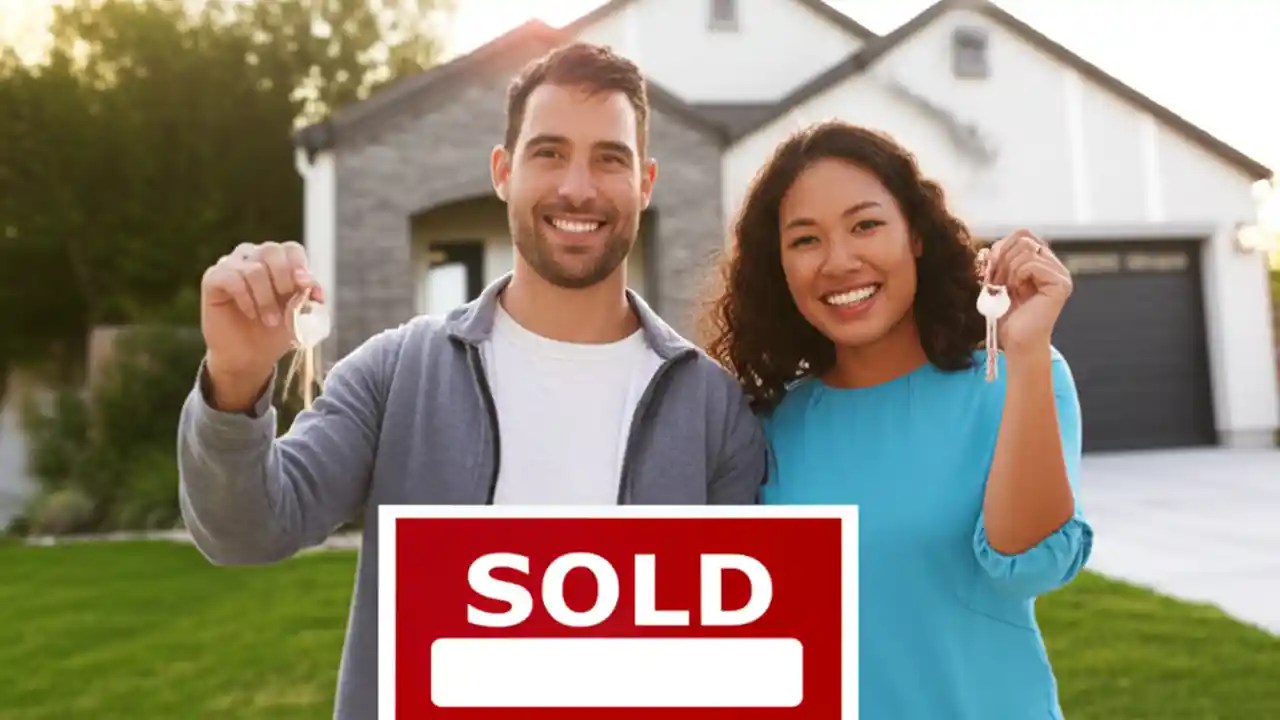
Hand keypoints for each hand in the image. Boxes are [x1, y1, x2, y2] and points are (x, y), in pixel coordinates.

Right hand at [200, 241, 322, 385]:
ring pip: (254, 268)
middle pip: (271, 251)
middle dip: (284, 279)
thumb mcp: (298, 313)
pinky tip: (250, 313)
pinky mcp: (212, 278)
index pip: (291, 249)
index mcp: (277, 261)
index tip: (305, 287)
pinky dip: (246, 298)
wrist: (247, 356)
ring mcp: (230, 264)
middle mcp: (253, 256)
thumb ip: (307, 296)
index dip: (300, 266)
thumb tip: (313, 286)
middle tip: (286, 305)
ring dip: (266, 298)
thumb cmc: (274, 331)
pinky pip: (232, 278)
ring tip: (270, 320)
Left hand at [983, 229, 1071, 355]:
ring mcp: (1060, 273)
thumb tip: (987, 248)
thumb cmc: (1006, 316)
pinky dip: (1017, 276)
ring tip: (1006, 289)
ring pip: (1025, 249)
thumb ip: (997, 261)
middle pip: (1023, 238)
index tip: (991, 269)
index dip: (1002, 246)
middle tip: (997, 282)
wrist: (1016, 342)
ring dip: (1008, 270)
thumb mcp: (997, 281)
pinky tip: (1017, 292)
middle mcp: (1054, 265)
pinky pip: (1031, 264)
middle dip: (1002, 259)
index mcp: (1041, 261)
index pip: (1022, 235)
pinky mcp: (1060, 284)